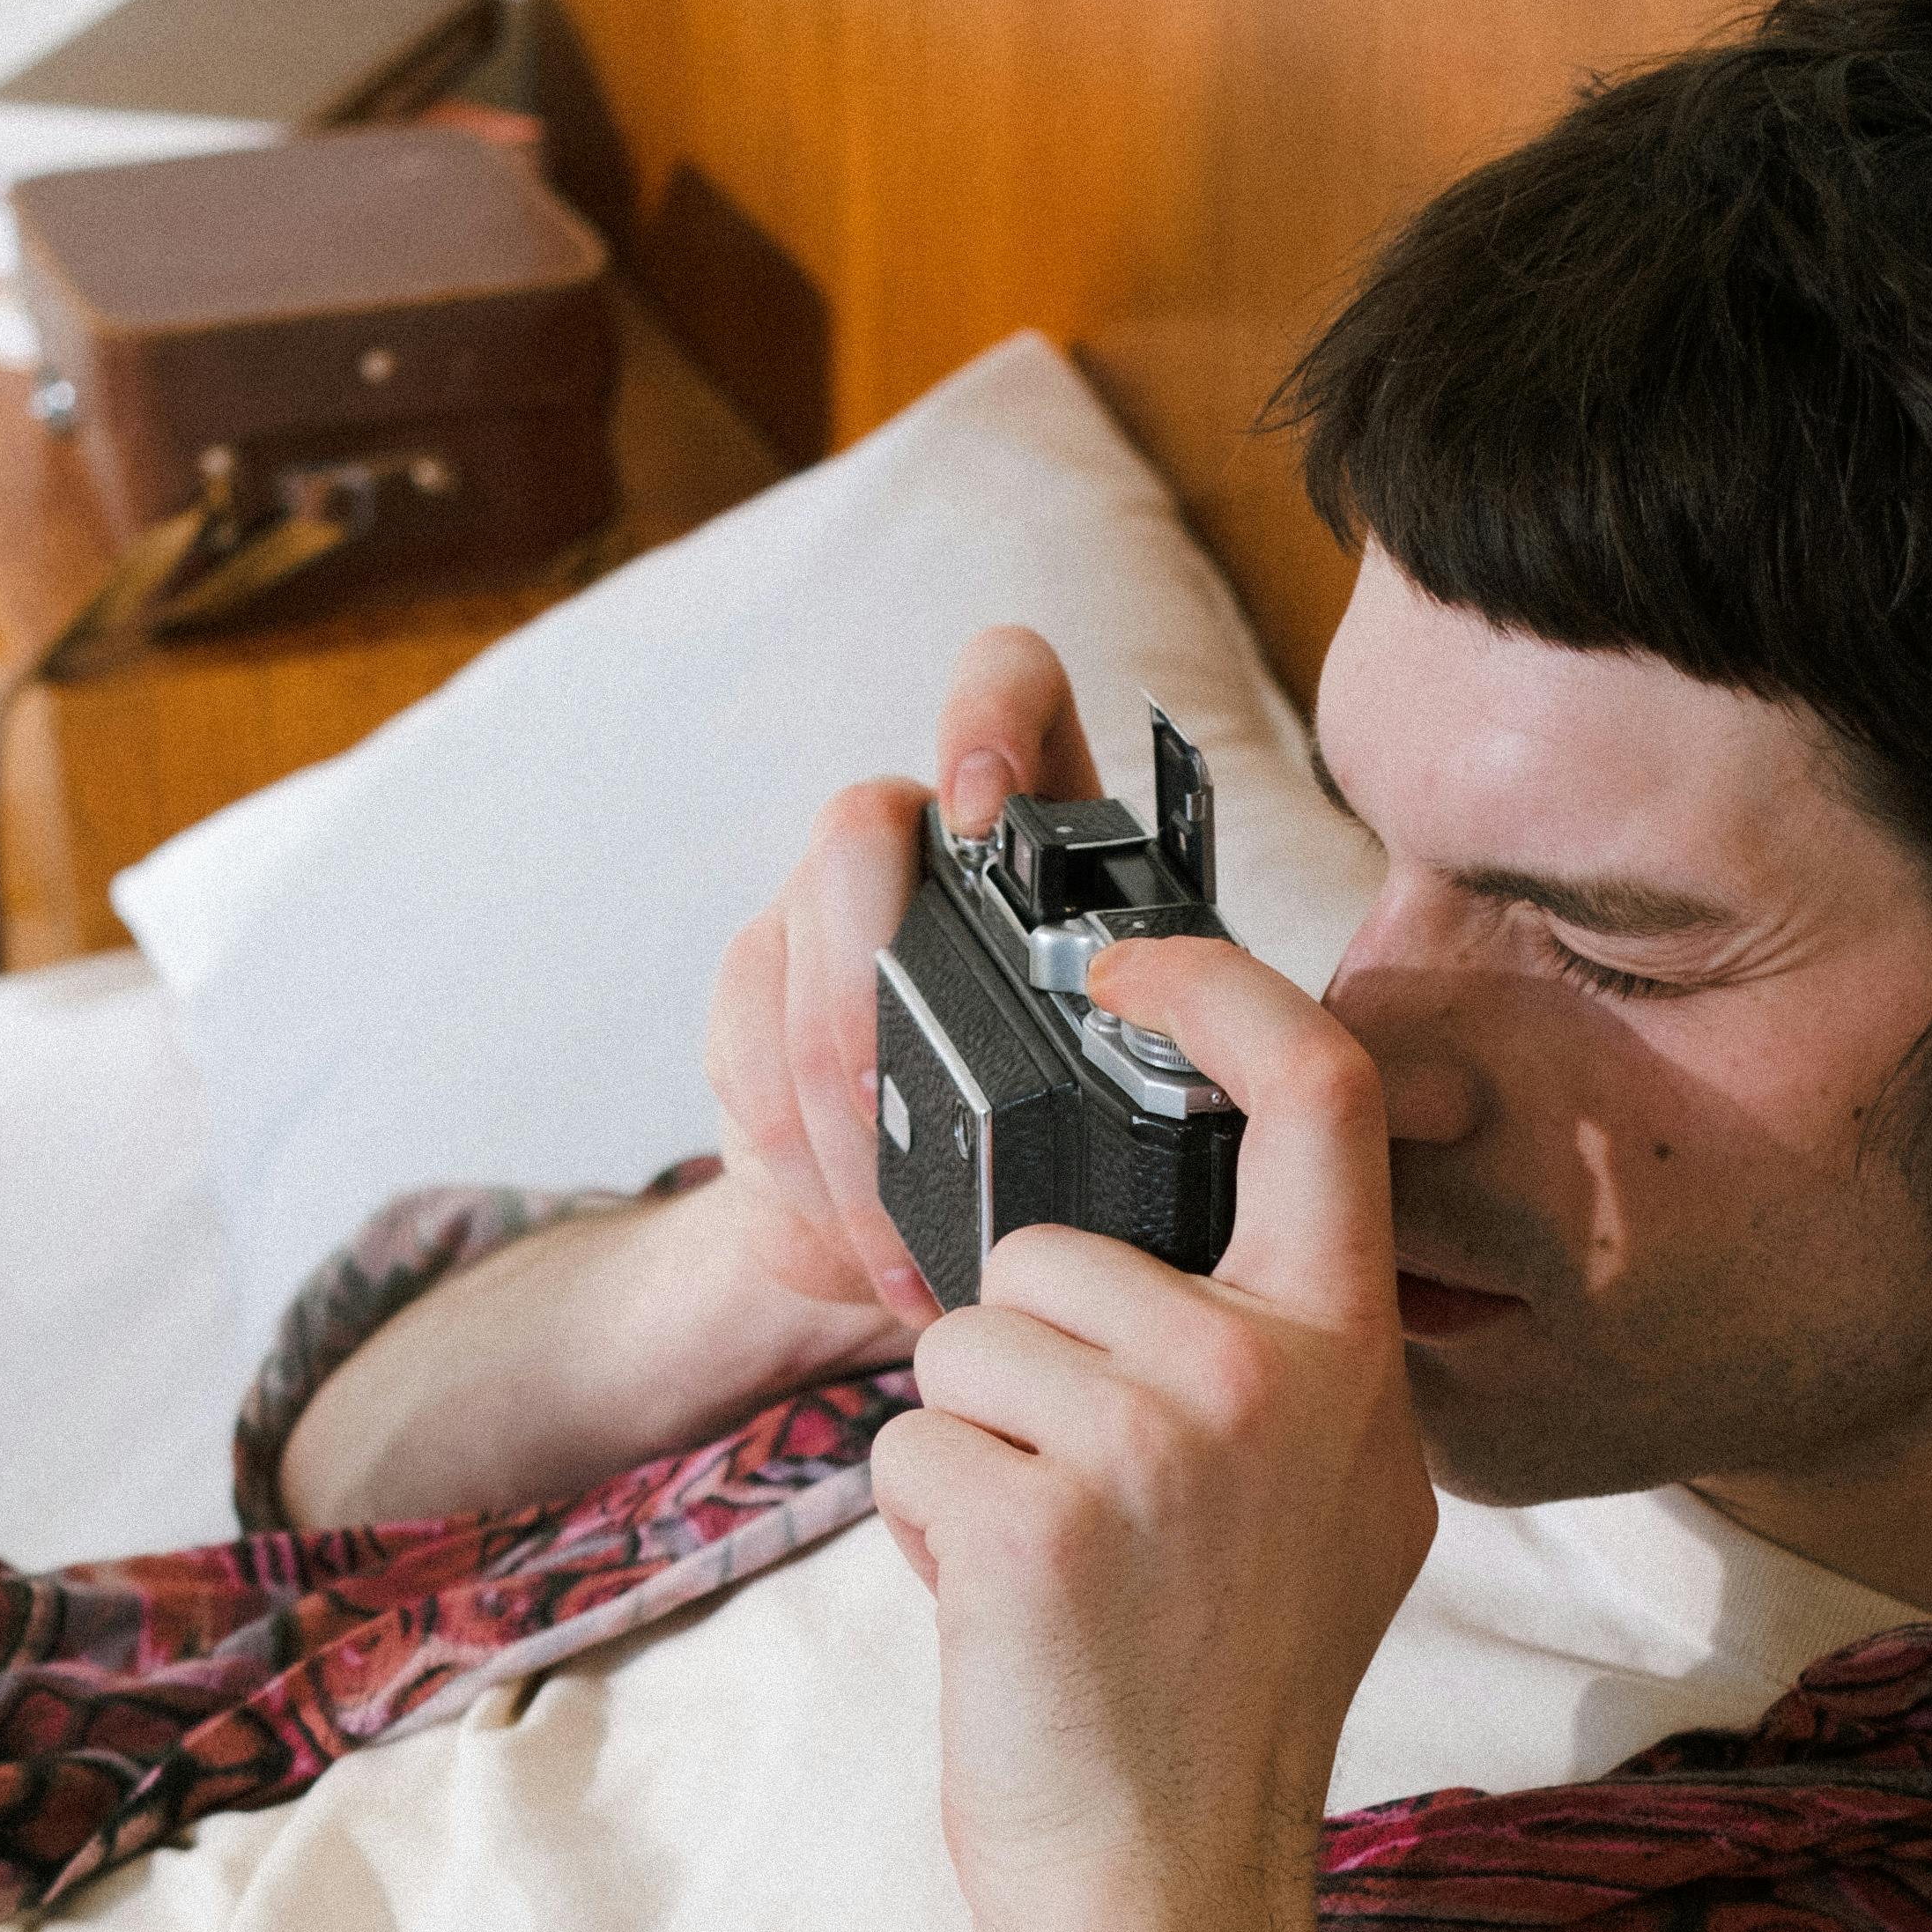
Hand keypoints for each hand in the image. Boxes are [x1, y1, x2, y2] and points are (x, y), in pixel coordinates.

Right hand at [702, 624, 1101, 1327]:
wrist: (940, 1215)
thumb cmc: (1081, 1133)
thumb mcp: (1148, 1077)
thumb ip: (1168, 1048)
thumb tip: (1193, 1063)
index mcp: (1032, 832)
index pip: (1006, 685)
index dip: (985, 714)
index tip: (982, 813)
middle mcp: (912, 848)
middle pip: (852, 831)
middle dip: (864, 988)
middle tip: (895, 1112)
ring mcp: (816, 918)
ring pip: (777, 964)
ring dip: (829, 1125)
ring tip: (894, 1246)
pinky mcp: (751, 1004)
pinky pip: (738, 1063)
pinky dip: (794, 1176)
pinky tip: (846, 1246)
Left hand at [868, 934, 1435, 1921]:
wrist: (1164, 1875)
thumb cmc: (1221, 1688)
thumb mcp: (1338, 1499)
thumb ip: (1290, 1353)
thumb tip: (1204, 1228)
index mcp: (1351, 1354)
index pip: (1317, 1093)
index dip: (1218, 987)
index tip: (1134, 962)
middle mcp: (1269, 1379)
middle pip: (1058, 1250)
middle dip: (1020, 1360)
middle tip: (1082, 1503)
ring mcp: (1153, 1446)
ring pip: (964, 1344)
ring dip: (968, 1449)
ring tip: (1051, 1563)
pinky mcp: (1030, 1516)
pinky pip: (907, 1444)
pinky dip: (921, 1527)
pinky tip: (1001, 1609)